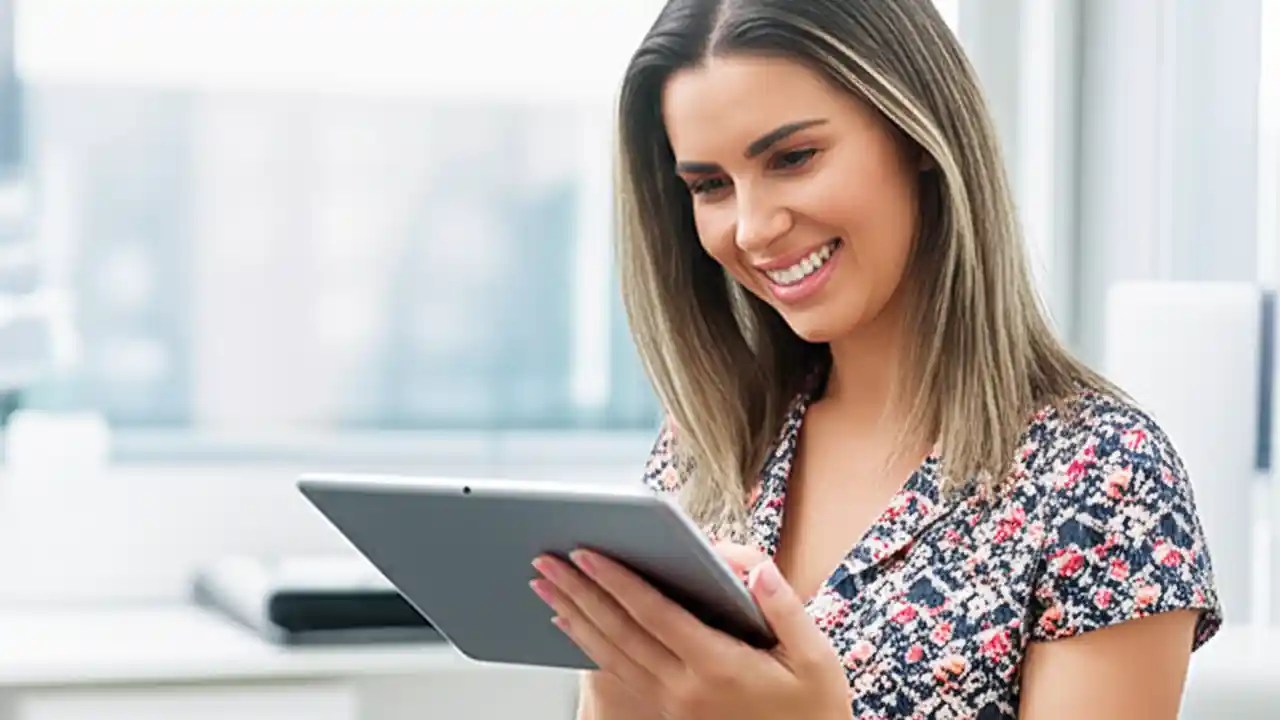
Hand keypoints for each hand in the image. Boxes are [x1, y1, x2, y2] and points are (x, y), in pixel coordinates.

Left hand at [530, 542, 852, 719]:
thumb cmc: (815, 707)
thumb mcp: (817, 658)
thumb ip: (785, 607)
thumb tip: (754, 568)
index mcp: (718, 666)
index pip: (654, 614)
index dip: (617, 581)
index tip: (586, 552)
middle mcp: (685, 688)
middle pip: (618, 632)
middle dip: (578, 592)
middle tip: (544, 560)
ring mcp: (672, 704)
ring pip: (610, 654)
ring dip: (572, 616)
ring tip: (543, 585)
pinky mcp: (668, 713)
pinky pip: (618, 674)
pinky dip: (588, 646)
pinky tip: (569, 624)